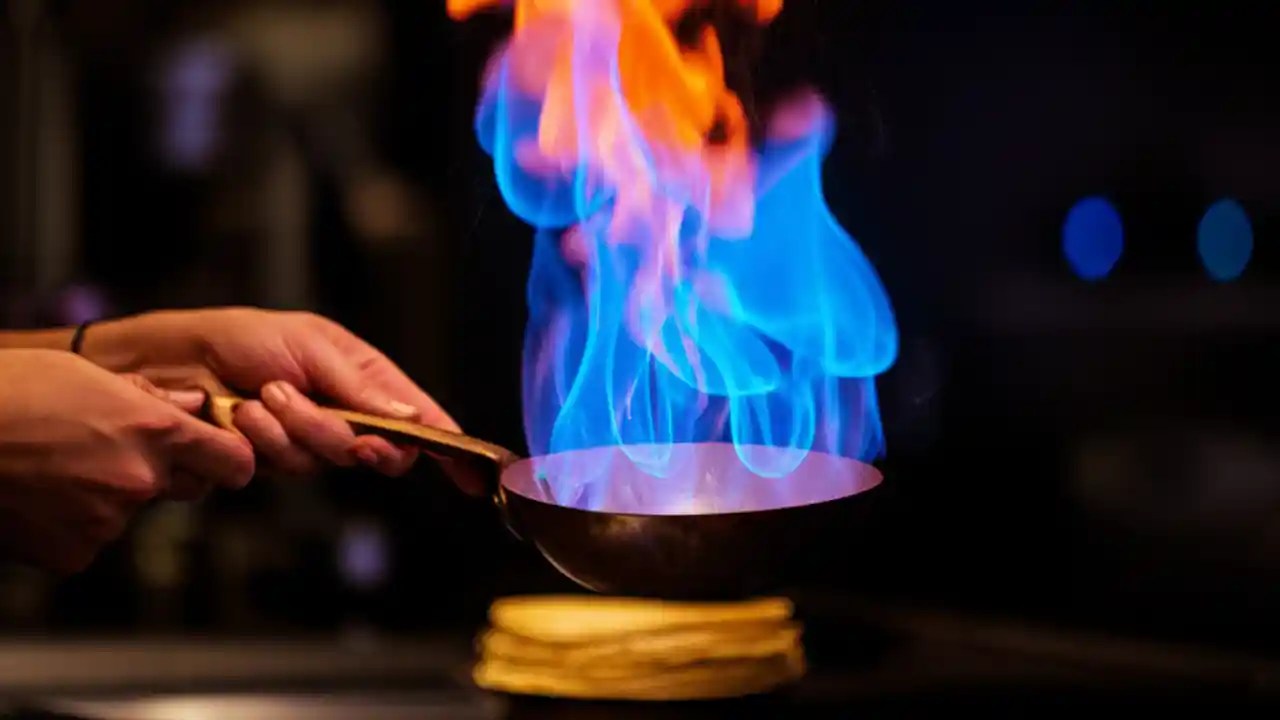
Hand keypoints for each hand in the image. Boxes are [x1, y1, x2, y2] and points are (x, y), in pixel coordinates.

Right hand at [0, 350, 253, 573]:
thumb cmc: (8, 394)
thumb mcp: (84, 374)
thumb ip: (148, 396)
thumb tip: (191, 404)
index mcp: (153, 431)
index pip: (235, 462)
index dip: (230, 460)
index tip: (223, 458)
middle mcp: (139, 479)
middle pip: (184, 487)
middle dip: (163, 472)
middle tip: (112, 452)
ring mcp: (106, 521)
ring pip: (129, 510)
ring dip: (108, 495)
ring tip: (56, 467)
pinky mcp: (73, 553)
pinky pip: (90, 539)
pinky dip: (71, 524)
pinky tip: (39, 496)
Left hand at [86, 308, 473, 491]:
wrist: (171, 362)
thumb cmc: (242, 337)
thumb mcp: (311, 345)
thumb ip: (361, 385)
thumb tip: (412, 417)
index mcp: (365, 377)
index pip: (420, 419)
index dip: (449, 448)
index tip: (473, 475)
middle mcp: (345, 413)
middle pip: (379, 450)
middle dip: (342, 433)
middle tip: (308, 407)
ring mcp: (309, 441)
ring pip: (327, 461)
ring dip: (289, 428)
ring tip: (257, 397)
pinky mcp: (273, 461)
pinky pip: (285, 468)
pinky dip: (261, 441)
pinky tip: (239, 415)